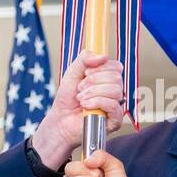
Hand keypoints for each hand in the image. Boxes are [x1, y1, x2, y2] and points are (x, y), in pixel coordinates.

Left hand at [31, 51, 124, 169]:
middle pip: (116, 77)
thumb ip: (85, 59)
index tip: (85, 73)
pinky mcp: (115, 120)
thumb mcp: (73, 73)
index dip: (101, 67)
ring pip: (116, 90)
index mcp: (107, 80)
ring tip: (81, 98)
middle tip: (80, 88)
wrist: (60, 120)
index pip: (116, 67)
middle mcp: (114, 92)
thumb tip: (103, 55)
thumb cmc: (67, 99)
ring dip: (93, 92)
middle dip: (94, 81)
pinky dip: (97, 102)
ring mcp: (115, 106)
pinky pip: (114, 105)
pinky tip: (85, 106)